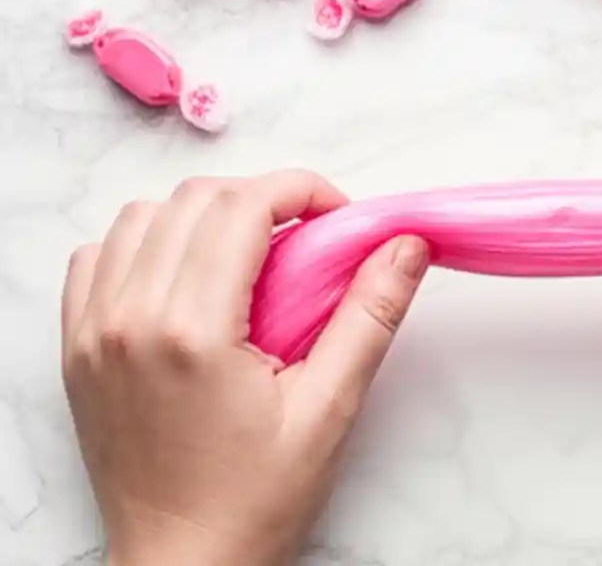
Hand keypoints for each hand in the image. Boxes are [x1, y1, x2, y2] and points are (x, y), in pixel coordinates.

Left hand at [61, 171, 429, 565]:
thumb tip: (406, 244)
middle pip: (193, 200)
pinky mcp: (77, 349)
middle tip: (305, 236)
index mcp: (193, 331)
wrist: (184, 563)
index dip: (300, 190)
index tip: (337, 215)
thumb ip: (370, 315)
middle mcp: (130, 319)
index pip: (242, 206)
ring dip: (200, 216)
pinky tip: (184, 276)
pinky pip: (96, 259)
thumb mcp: (329, 408)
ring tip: (247, 253)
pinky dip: (144, 245)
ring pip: (139, 218)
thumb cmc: (257, 498)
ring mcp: (93, 333)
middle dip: (260, 198)